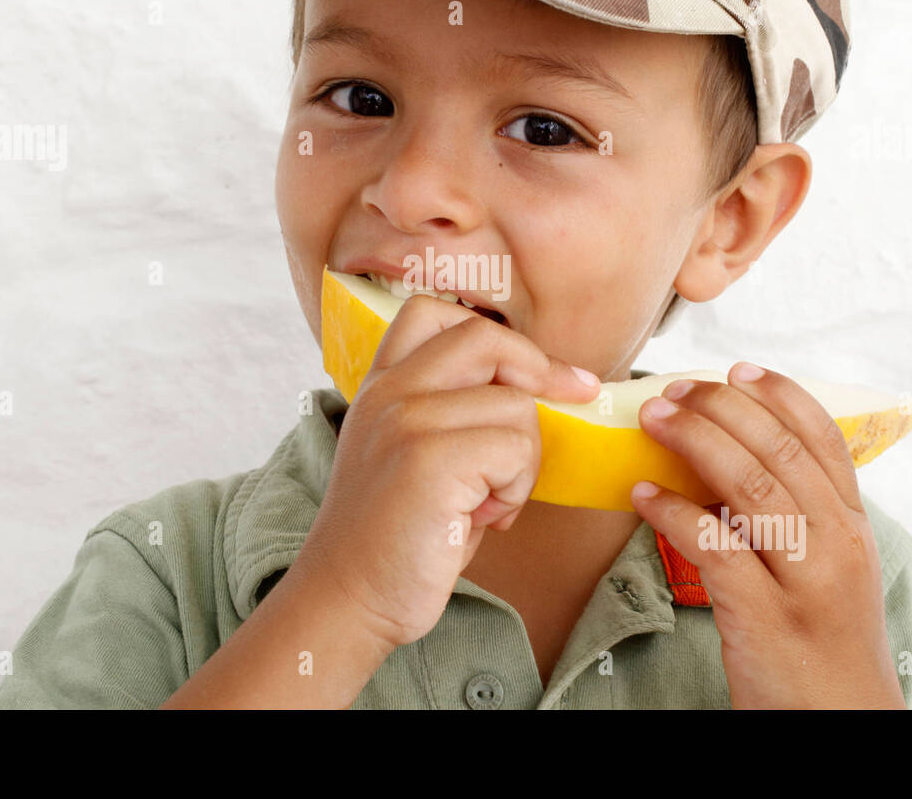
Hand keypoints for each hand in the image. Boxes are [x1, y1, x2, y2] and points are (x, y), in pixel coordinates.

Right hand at [297, 292, 599, 649]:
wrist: (349, 599)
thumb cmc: (399, 534)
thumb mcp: (415, 453)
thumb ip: (457, 410)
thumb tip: (550, 385)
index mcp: (381, 386)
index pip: (433, 312)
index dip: (497, 335)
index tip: (539, 374)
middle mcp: (389, 393)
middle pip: (485, 339)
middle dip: (538, 374)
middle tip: (562, 408)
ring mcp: (405, 422)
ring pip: (516, 406)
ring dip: (523, 460)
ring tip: (488, 500)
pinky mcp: (428, 460)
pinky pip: (516, 449)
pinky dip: (516, 489)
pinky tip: (483, 518)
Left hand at [630, 362, 905, 708]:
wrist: (842, 723)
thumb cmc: (823, 644)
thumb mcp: (829, 572)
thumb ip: (797, 518)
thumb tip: (730, 464)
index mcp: (854, 526)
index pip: (823, 438)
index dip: (779, 394)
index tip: (736, 368)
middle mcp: (838, 544)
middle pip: (779, 450)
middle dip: (722, 407)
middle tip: (674, 388)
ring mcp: (806, 580)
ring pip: (751, 486)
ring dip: (695, 442)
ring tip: (654, 419)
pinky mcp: (765, 617)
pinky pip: (715, 547)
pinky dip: (674, 513)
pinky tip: (643, 495)